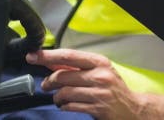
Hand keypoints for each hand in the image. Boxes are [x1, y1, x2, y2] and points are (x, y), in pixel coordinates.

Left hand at [26, 48, 144, 119]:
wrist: (131, 107)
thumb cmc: (112, 87)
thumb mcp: (99, 71)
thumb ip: (77, 67)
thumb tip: (52, 62)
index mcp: (100, 62)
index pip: (69, 56)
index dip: (48, 56)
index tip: (32, 56)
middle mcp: (100, 75)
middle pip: (62, 76)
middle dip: (49, 82)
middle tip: (46, 85)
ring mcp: (99, 92)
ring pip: (64, 92)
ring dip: (57, 97)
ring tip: (59, 98)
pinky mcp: (97, 108)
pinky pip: (70, 106)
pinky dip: (64, 106)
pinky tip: (67, 105)